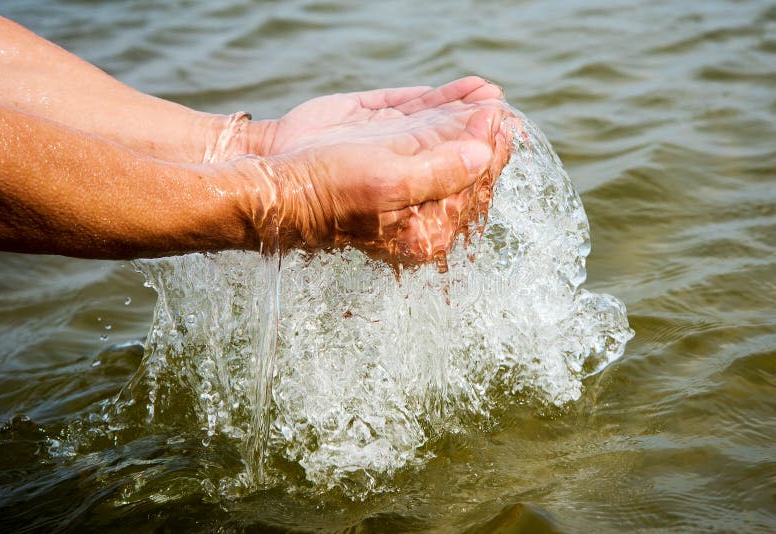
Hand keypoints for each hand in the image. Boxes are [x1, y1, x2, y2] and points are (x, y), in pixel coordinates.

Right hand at [237, 83, 514, 266]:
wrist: (276, 175)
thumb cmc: (330, 191)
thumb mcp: (392, 186)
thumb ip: (443, 173)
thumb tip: (483, 154)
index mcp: (425, 226)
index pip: (472, 189)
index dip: (489, 152)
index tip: (498, 123)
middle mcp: (417, 198)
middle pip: (463, 161)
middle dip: (483, 131)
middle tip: (499, 107)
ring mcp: (399, 163)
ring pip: (446, 136)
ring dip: (470, 112)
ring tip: (492, 93)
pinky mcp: (381, 135)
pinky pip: (420, 116)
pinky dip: (446, 100)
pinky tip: (470, 88)